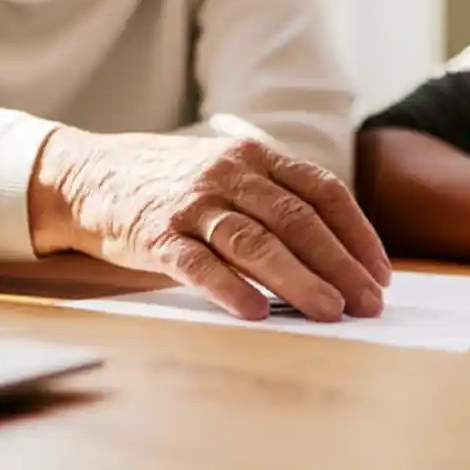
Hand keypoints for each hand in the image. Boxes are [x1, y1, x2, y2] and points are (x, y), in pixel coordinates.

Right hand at [30, 127, 390, 321]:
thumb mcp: (229, 172)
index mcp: (254, 156)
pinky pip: (198, 264)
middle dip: (341, 265)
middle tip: (368, 303)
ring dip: (299, 279)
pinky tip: (256, 312)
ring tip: (330, 312)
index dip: (358, 234)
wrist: (87, 177)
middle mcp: (227, 174)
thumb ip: (276, 199)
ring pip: (255, 242)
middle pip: (297, 221)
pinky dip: (230, 288)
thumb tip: (339, 255)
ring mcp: (191, 204)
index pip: (322, 192)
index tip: (381, 273)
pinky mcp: (155, 236)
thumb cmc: (173, 184)